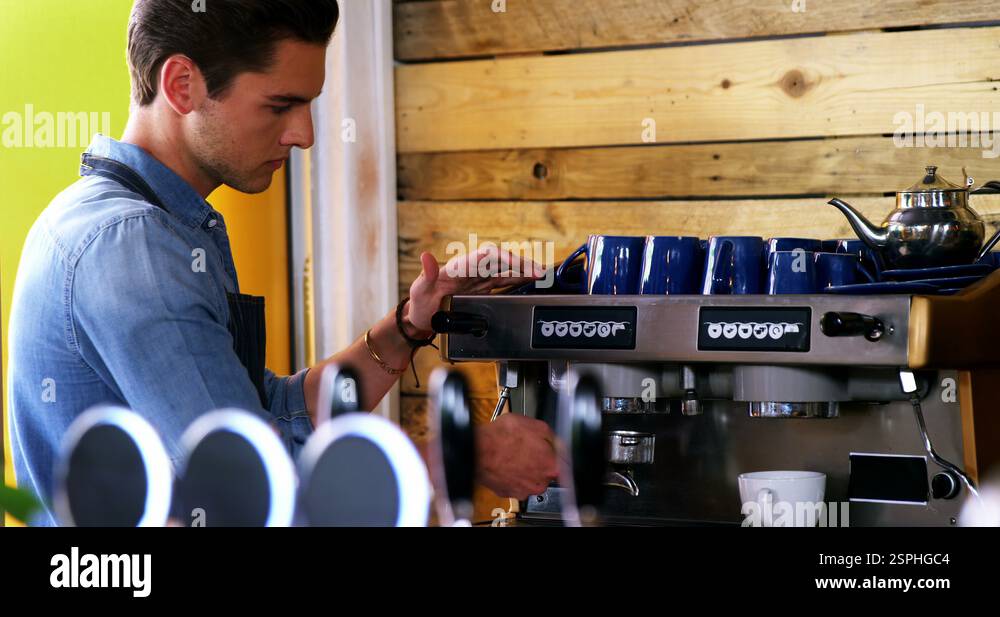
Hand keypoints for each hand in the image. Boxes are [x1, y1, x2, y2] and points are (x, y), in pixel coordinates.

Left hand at [406, 247, 544, 333]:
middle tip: (539, 272)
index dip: (504, 257)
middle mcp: (472, 269)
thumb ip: (425, 274)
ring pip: (505, 270)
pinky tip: (529, 281)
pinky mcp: (481, 288)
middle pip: (501, 261)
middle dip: (521, 264)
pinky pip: (503, 281)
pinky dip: (517, 280)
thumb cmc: (419, 304)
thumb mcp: (419, 291)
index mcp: (459, 266)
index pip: (486, 255)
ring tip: (541, 275)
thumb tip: (426, 256)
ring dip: (523, 271)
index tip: (518, 263)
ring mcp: (478, 278)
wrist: (421, 319)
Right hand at [475, 414, 559, 500]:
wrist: (478, 451)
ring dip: (525, 469)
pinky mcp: (509, 493)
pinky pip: (516, 484)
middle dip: (539, 461)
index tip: (551, 450)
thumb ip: (552, 436)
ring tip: (514, 456)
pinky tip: (506, 464)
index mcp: (552, 466)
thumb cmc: (503, 438)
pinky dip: (512, 476)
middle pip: (546, 472)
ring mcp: (524, 491)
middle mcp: (540, 483)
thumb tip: (557, 441)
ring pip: (530, 479)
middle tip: (528, 449)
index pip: (565, 463)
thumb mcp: (535, 425)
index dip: (556, 454)